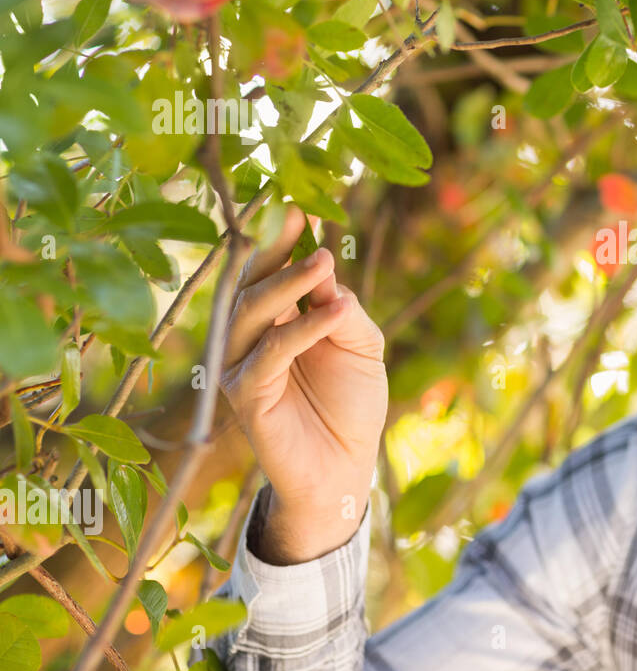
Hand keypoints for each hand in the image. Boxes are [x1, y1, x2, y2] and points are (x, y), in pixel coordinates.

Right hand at [219, 203, 387, 563]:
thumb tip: (325, 270)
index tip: (301, 202)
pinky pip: (270, 354)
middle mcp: (249, 336)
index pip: (272, 270)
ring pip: (254, 311)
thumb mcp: (361, 347)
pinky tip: (335, 310)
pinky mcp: (245, 395)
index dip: (283, 237)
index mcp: (276, 319)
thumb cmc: (352, 405)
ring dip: (289, 282)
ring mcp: (241, 364)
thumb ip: (342, 309)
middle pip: (253, 282)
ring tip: (325, 259)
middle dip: (274, 247)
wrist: (346, 468)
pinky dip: (304, 329)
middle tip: (299, 214)